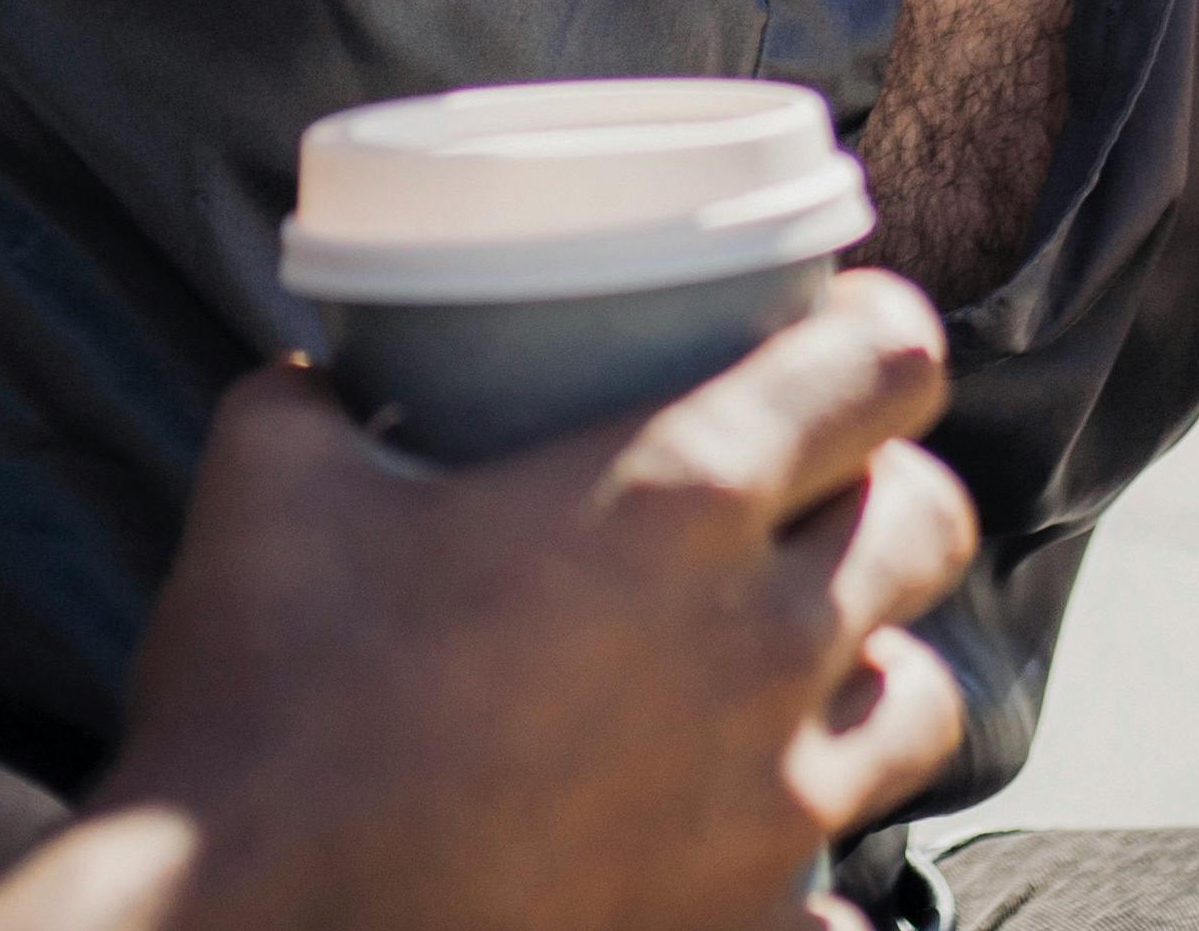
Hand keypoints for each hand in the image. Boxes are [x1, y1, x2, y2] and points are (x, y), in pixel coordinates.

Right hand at [73, 275, 977, 930]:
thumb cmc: (267, 706)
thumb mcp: (267, 487)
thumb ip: (312, 399)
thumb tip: (316, 377)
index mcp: (672, 499)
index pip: (884, 364)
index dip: (877, 327)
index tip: (849, 327)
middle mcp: (760, 643)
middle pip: (930, 526)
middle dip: (887, 492)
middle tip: (814, 492)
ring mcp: (773, 808)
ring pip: (923, 706)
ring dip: (870, 669)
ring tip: (792, 670)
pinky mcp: (748, 929)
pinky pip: (847, 901)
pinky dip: (810, 872)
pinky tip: (733, 843)